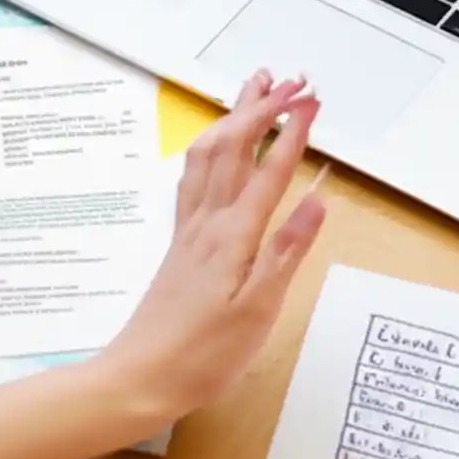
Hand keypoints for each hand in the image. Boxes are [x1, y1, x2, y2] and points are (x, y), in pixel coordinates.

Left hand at [103, 70, 324, 421]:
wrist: (140, 378)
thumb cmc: (204, 354)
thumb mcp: (259, 309)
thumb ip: (287, 250)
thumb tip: (317, 200)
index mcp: (233, 237)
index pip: (270, 171)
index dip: (293, 132)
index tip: (313, 100)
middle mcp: (208, 222)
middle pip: (235, 147)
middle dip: (263, 106)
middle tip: (291, 80)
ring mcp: (190, 229)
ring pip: (210, 155)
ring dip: (234, 116)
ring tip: (254, 89)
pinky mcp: (181, 241)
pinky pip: (194, 177)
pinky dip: (211, 147)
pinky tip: (215, 144)